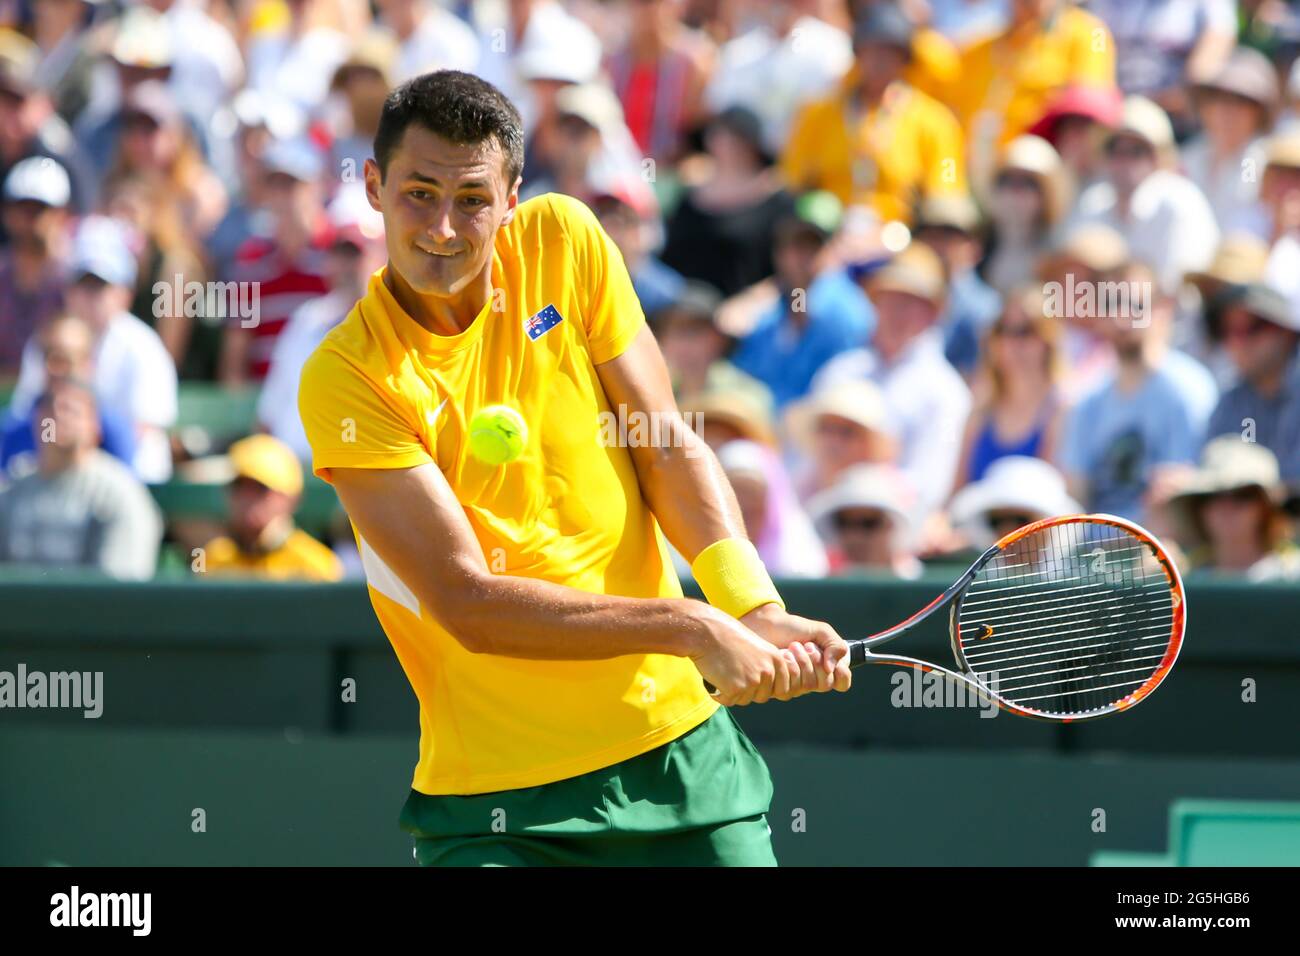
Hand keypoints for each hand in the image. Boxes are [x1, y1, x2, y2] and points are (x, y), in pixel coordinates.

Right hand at [688, 606, 805, 706]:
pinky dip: (719, 693)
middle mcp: (768, 671)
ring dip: (732, 692)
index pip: (784, 689)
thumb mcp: (756, 648)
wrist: (706, 631)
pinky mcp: (736, 689)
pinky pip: (729, 701)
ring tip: (723, 671)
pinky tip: (714, 676)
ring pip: (745, 700)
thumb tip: (769, 689)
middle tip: (732, 674)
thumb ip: (766, 665)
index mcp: (776, 659)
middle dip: (748, 691)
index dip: (767, 689)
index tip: (752, 682)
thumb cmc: (726, 637)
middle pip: (762, 697)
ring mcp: (753, 681)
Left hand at [740, 603, 851, 693]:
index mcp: (827, 666)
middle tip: (806, 645)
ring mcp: (797, 685)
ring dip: (802, 661)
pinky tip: (782, 655)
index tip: (826, 655)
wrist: (765, 625)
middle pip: (826, 684)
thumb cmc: (792, 628)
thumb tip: (831, 668)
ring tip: (792, 646)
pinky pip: (792, 687)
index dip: (839, 672)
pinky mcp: (781, 687)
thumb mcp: (820, 631)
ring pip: (809, 685)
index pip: (843, 683)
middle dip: (816, 661)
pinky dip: (789, 667)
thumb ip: (836, 645)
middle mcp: (813, 679)